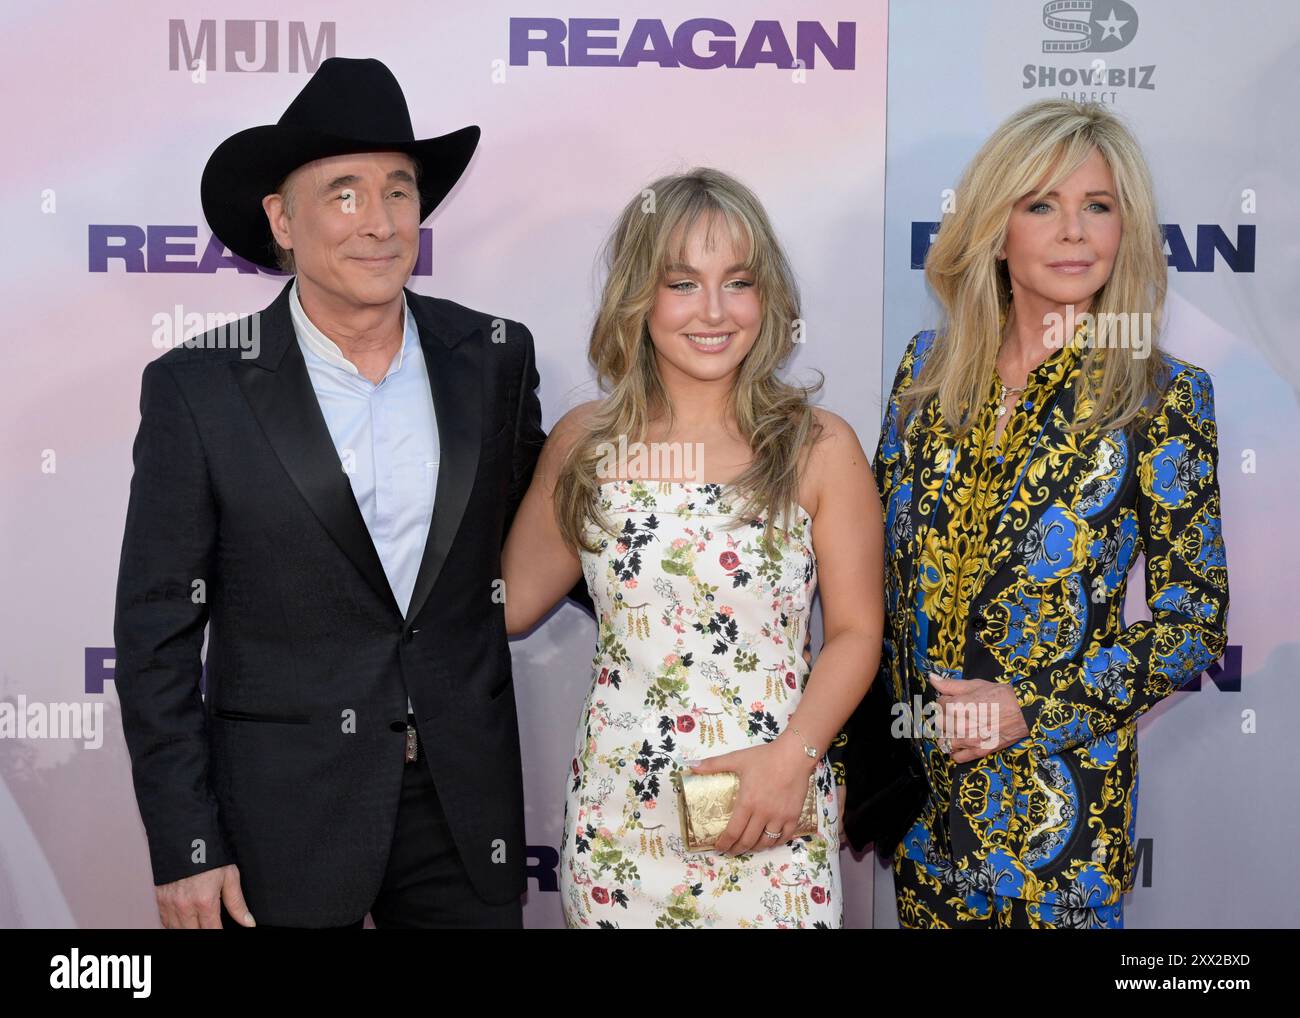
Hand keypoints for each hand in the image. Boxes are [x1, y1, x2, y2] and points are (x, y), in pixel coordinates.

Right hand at [155, 863, 253, 928]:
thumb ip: (237, 903)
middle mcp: (185, 906)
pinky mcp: (160, 900)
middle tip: (211, 924)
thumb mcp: (229, 876)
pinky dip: (174, 924)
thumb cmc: (208, 854)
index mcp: (204, 901)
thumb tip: (248, 923)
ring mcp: (170, 904)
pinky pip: (165, 922)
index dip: (219, 933)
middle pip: (194, 933)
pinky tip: (184, 920)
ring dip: (189, 929)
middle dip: (204, 930)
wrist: (183, 837)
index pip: (212, 931)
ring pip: (178, 930)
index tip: (223, 931)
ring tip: (199, 922)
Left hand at [688, 736, 818, 856]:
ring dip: (755, 848)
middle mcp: (763, 813)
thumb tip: (692, 765)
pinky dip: (775, 843)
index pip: (732, 831)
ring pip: (766, 842)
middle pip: (748, 841)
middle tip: (731, 851)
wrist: (795, 755)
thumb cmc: (765, 757)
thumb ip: (714, 764)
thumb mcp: (737, 758)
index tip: (719, 848)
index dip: (724, 844)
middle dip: (737, 849)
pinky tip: (769, 842)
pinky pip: (784, 838)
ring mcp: (779, 817)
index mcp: (747, 802)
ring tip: (748, 847)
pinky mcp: (793, 816)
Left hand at [928, 673, 1028, 763]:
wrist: (1023, 711)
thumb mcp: (975, 685)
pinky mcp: (978, 752)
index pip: (939, 704)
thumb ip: (950, 685)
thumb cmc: (1000, 696)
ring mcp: (968, 740)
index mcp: (956, 706)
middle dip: (945, 717)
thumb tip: (932, 679)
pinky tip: (961, 743)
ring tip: (959, 728)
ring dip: (949, 735)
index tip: (953, 700)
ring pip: (944, 741)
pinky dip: (956, 751)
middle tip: (957, 714)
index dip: (946, 701)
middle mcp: (958, 725)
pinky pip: (957, 757)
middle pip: (939, 723)